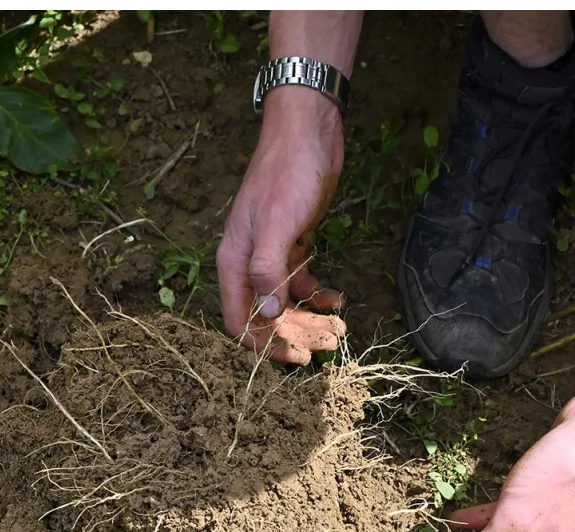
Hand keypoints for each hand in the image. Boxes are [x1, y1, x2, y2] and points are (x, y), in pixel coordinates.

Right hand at [216, 88, 346, 364]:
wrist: (307, 131)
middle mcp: (249, 263)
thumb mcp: (278, 222)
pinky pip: (301, 282)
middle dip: (296, 334)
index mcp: (235, 261)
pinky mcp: (294, 243)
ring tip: (339, 328)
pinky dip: (318, 295)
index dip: (266, 344)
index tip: (297, 357)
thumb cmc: (287, 173)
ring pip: (286, 302)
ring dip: (310, 319)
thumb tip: (268, 315)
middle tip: (329, 344)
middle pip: (267, 317)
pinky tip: (338, 300)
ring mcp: (272, 254)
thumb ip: (268, 269)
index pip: (239, 320)